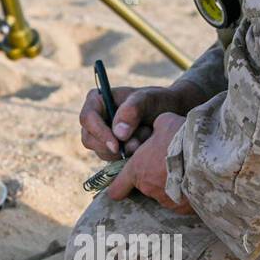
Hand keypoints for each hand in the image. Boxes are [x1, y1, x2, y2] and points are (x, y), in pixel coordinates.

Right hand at [80, 80, 205, 159]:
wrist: (171, 112)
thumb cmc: (158, 101)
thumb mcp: (147, 100)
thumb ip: (132, 111)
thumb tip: (118, 134)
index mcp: (97, 100)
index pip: (87, 118)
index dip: (99, 133)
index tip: (117, 145)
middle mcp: (95, 118)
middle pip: (89, 139)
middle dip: (112, 147)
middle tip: (136, 146)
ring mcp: (101, 135)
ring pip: (101, 152)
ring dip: (124, 152)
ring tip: (145, 139)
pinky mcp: (111, 149)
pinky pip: (113, 160)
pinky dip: (128, 158)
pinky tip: (143, 146)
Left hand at [105, 112, 193, 213]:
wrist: (209, 156)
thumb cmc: (182, 137)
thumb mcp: (164, 122)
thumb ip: (155, 129)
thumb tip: (157, 130)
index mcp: (137, 170)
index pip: (117, 189)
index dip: (119, 187)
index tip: (122, 185)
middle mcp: (148, 188)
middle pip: (146, 186)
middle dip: (154, 177)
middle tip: (169, 164)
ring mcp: (167, 201)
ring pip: (164, 194)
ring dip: (171, 185)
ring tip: (186, 171)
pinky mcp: (184, 209)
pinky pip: (182, 201)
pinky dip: (186, 193)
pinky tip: (195, 181)